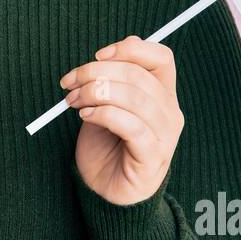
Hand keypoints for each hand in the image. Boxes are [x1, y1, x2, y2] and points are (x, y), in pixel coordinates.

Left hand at [63, 35, 184, 205]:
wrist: (105, 190)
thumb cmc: (107, 145)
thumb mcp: (106, 105)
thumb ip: (112, 81)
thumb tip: (105, 56)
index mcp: (162, 94)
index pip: (161, 57)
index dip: (130, 49)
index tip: (98, 55)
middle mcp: (170, 112)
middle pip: (139, 75)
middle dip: (97, 73)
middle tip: (70, 83)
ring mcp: (165, 136)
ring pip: (136, 98)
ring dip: (96, 93)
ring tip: (74, 101)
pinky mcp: (152, 157)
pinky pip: (132, 126)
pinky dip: (105, 115)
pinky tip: (87, 117)